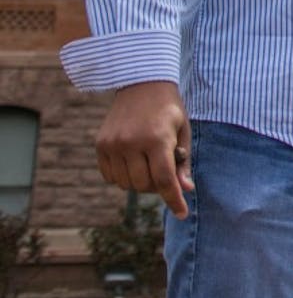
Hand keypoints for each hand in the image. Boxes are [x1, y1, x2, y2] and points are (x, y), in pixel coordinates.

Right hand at [95, 81, 193, 219]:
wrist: (141, 84)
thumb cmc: (168, 109)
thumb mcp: (183, 131)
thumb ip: (183, 161)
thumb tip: (185, 189)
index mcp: (157, 139)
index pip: (165, 180)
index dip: (174, 200)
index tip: (182, 213)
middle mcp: (132, 143)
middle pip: (144, 185)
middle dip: (158, 186)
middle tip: (165, 172)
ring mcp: (113, 145)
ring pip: (126, 184)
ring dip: (140, 182)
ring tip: (150, 164)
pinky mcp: (101, 145)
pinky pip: (111, 176)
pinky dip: (123, 177)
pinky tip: (134, 163)